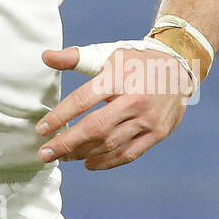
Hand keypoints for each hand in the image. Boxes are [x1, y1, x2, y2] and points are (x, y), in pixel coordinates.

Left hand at [36, 44, 191, 170]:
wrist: (178, 68)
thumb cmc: (135, 61)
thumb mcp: (107, 54)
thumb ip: (75, 58)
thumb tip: (45, 56)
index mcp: (118, 77)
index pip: (82, 100)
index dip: (59, 116)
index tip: (41, 129)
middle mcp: (134, 100)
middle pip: (94, 127)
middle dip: (66, 143)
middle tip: (44, 153)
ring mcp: (148, 119)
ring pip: (110, 143)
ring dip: (82, 153)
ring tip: (62, 157)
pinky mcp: (158, 133)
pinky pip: (128, 154)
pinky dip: (107, 162)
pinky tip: (88, 163)